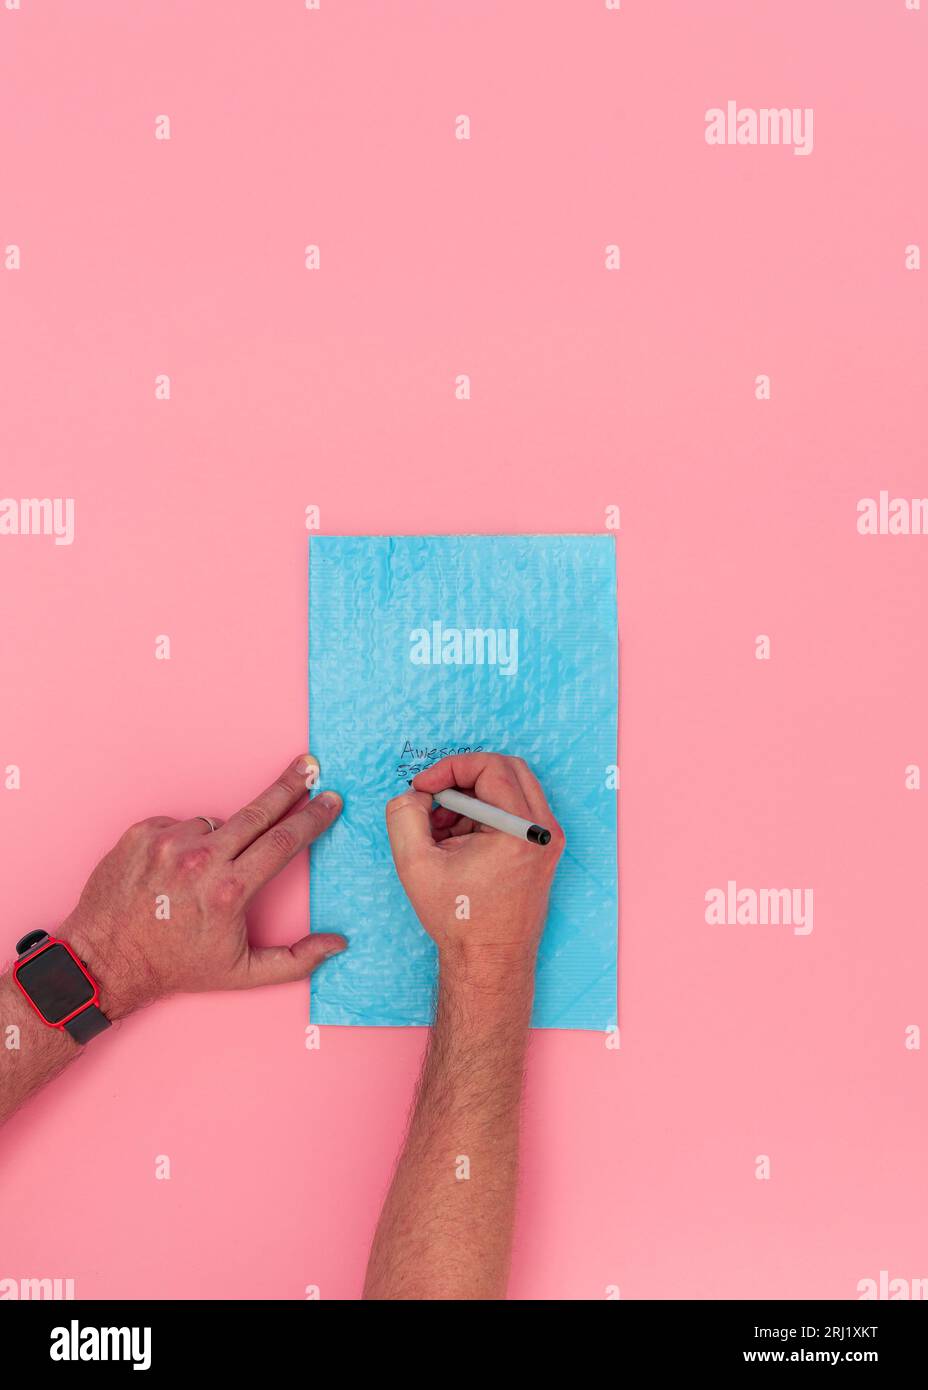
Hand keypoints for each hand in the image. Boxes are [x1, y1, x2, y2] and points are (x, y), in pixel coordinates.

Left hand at [60, 755, 346, 1019]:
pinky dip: (185, 840)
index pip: (283, 841)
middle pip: (258, 812)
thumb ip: (296, 960)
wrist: (106, 961)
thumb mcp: (241, 975)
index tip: (330, 800)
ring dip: (221, 838)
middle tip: (308, 765)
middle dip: (289, 786)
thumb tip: (337, 943)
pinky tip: (174, 868)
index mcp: (229, 891)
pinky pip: (179, 824)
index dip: (312, 818)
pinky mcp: (142, 834)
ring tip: (203, 873)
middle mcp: (200, 860)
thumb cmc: (175, 967)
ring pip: (215, 823)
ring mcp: (168, 843)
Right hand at [385, 753, 563, 981]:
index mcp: (521, 830)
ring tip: (442, 826)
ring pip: (511, 786)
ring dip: (472, 794)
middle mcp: (544, 830)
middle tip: (433, 797)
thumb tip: (414, 793)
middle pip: (506, 768)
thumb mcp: (415, 864)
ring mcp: (547, 839)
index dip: (449, 768)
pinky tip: (459, 839)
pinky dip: (484, 811)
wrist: (489, 961)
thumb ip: (405, 816)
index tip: (422, 787)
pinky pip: (515, 808)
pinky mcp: (542, 848)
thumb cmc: (459, 920)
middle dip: (463, 776)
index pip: (490, 767)